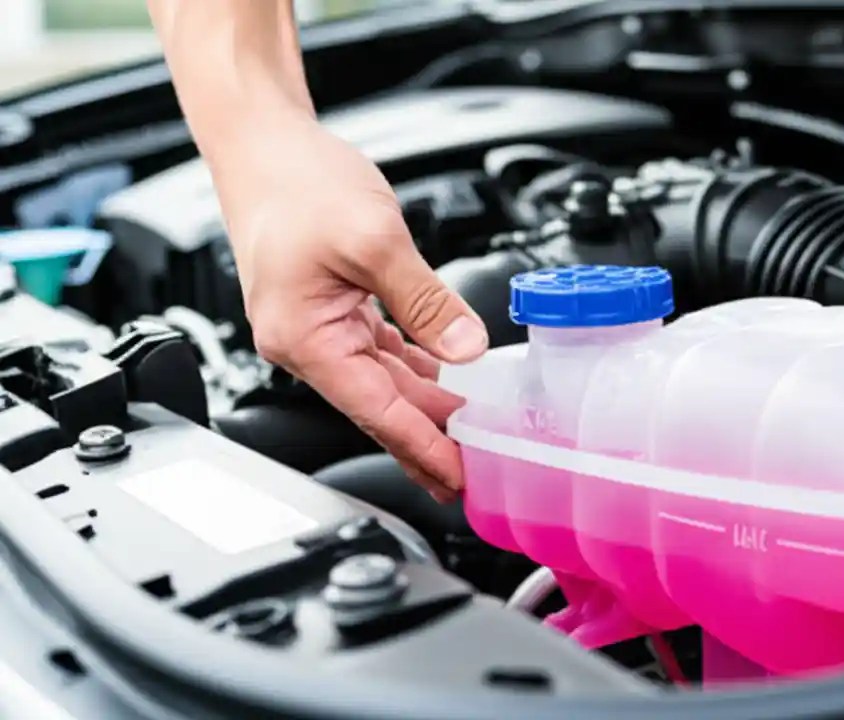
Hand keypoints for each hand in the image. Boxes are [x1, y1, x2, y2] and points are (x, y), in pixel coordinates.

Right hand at [207, 116, 488, 499]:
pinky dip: (415, 368)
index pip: (376, 410)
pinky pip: (381, 352)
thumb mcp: (374, 239)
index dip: (422, 446)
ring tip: (470, 436)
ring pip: (384, 381)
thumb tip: (466, 346)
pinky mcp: (334, 309)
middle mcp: (307, 343)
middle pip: (381, 405)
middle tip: (476, 470)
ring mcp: (319, 328)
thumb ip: (425, 300)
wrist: (264, 144)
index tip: (457, 477)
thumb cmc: (296, 183)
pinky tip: (446, 381)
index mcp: (305, 339)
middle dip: (430, 439)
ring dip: (426, 407)